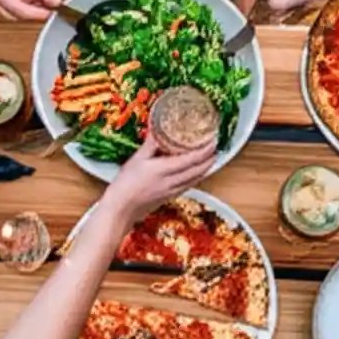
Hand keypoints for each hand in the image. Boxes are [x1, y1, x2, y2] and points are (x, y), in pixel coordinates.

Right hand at [103, 136, 217, 221]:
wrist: (121, 209)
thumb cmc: (126, 184)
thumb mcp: (136, 159)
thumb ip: (150, 144)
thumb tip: (158, 129)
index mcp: (164, 169)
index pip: (192, 159)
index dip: (205, 150)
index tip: (213, 141)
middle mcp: (172, 181)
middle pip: (198, 170)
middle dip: (210, 159)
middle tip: (217, 149)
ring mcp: (172, 191)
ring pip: (195, 179)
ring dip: (206, 169)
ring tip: (211, 160)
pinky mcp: (169, 197)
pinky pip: (189, 186)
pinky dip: (196, 178)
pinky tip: (196, 175)